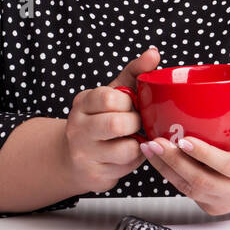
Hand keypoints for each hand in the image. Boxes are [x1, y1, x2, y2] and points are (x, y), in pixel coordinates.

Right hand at [62, 47, 157, 192]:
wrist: (76, 157)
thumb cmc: (101, 119)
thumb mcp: (114, 93)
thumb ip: (134, 73)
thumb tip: (153, 53)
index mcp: (82, 103)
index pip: (109, 97)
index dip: (128, 102)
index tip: (131, 104)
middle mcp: (77, 128)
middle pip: (116, 124)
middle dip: (135, 123)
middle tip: (137, 123)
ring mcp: (83, 154)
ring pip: (126, 150)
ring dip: (138, 144)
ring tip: (134, 139)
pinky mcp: (94, 176)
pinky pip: (126, 168)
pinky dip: (134, 161)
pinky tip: (128, 155)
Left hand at [140, 105, 229, 215]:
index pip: (227, 166)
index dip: (205, 155)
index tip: (184, 140)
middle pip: (200, 180)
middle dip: (174, 161)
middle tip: (156, 141)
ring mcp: (221, 202)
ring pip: (187, 188)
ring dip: (165, 167)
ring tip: (148, 146)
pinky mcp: (208, 206)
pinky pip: (185, 190)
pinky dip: (168, 173)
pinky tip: (155, 156)